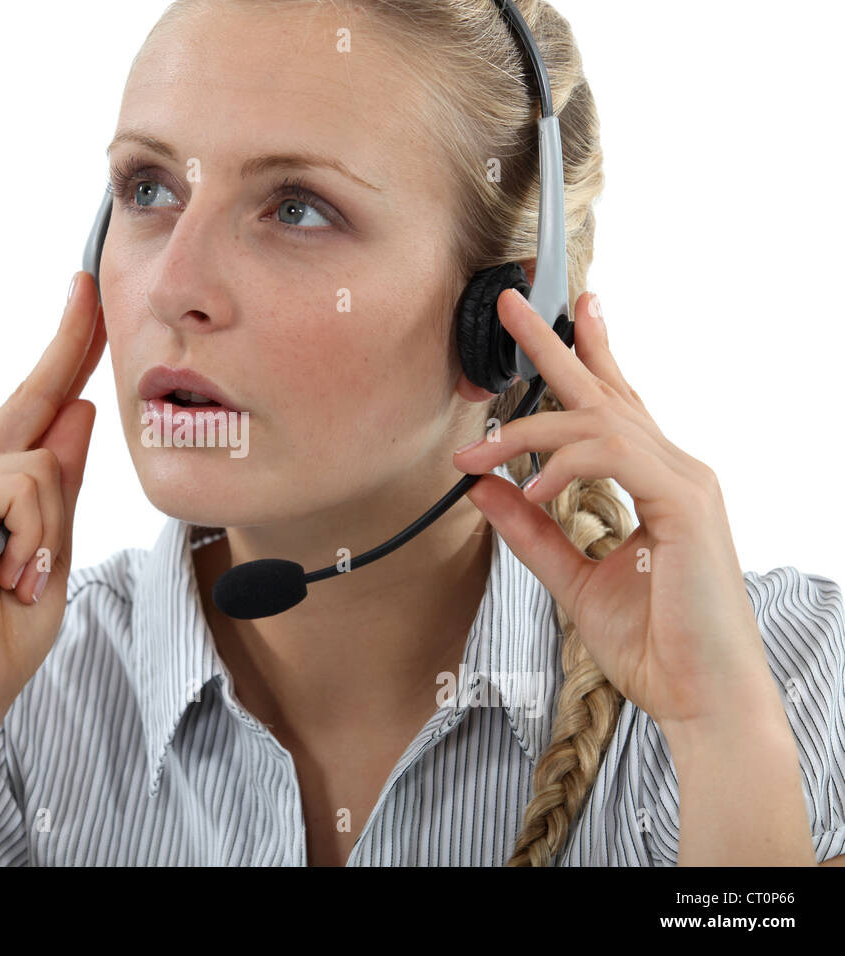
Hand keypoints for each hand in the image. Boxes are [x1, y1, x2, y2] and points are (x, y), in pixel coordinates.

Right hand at [0, 271, 106, 719]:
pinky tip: (8, 576)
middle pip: (32, 397)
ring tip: (22, 577)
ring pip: (43, 461)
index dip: (64, 354)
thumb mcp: (52, 548)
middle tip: (88, 283)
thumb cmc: (3, 631)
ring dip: (53, 531)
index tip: (84, 301)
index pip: (35, 406)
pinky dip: (36, 540)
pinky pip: (27, 487)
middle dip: (69, 344)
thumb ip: (61, 485)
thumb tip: (78, 410)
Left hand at [452, 288, 767, 729]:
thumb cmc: (654, 644)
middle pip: (607, 390)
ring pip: (598, 422)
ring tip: (477, 453)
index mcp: (654, 482)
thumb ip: (531, 531)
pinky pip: (614, 457)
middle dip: (556, 343)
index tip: (567, 313)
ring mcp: (686, 482)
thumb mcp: (572, 579)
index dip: (591, 355)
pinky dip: (565, 466)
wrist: (703, 698)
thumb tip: (484, 490)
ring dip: (528, 430)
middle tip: (512, 301)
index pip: (617, 406)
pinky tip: (534, 489)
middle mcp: (675, 469)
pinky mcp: (686, 503)